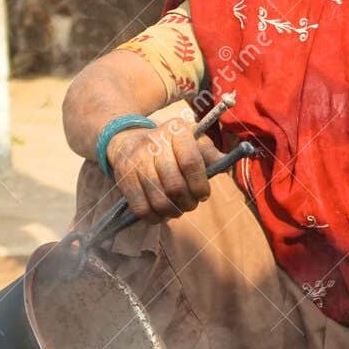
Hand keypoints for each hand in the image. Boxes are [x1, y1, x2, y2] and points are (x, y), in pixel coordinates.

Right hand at [105, 114, 224, 222]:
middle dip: (188, 202)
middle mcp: (154, 143)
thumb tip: (224, 163)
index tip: (203, 195)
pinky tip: (160, 213)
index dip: (199, 184)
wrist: (129, 141)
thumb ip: (208, 153)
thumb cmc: (169, 146)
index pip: (191, 162)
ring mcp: (136, 161)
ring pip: (159, 200)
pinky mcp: (123, 178)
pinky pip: (141, 208)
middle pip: (175, 186)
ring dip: (173, 212)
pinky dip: (154, 217)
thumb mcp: (191, 141)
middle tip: (190, 204)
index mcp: (176, 132)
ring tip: (177, 209)